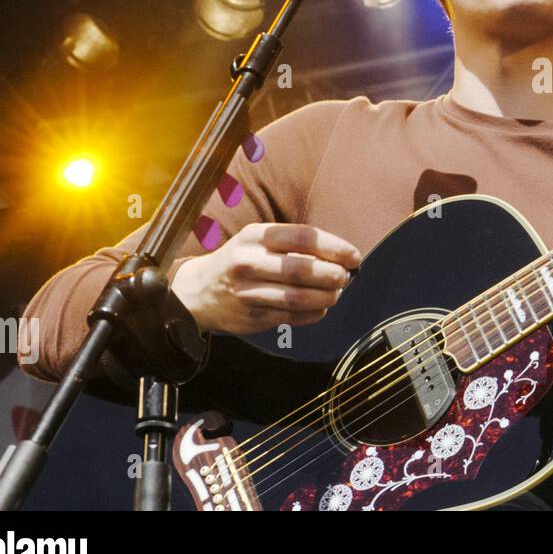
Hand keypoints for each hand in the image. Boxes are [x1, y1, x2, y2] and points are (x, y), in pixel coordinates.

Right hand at [170, 223, 361, 335]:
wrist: (198, 291)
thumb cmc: (242, 260)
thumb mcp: (259, 240)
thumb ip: (295, 245)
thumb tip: (341, 256)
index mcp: (255, 236)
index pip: (304, 237)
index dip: (334, 247)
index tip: (354, 256)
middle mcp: (248, 262)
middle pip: (302, 269)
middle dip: (332, 275)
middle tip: (345, 277)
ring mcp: (248, 292)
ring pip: (298, 297)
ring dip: (326, 297)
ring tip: (336, 293)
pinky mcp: (251, 317)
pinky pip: (291, 316)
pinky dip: (314, 313)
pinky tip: (321, 308)